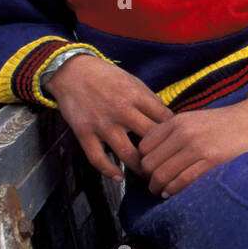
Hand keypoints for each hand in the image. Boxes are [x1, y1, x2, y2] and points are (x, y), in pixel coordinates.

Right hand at [44, 54, 172, 181]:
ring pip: (127, 154)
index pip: (164, 119)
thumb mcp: (132, 81)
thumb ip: (149, 100)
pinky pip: (98, 159)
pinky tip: (119, 177)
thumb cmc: (105, 76)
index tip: (176, 141)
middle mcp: (121, 111)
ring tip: (147, 174)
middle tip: (167, 163)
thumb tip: (167, 118)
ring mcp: (102, 124)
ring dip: (140, 168)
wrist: (71, 71)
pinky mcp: (84, 133)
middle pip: (150, 138)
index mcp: (135, 96)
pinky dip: (109, 171)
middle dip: (161, 153)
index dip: (174, 132)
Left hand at [138, 99, 247, 197]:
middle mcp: (184, 133)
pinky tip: (172, 192)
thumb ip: (170, 132)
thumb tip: (148, 154)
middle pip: (150, 163)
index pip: (144, 146)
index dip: (142, 161)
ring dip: (158, 188)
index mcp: (177, 122)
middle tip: (153, 184)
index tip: (148, 170)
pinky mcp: (212, 162)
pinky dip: (173, 190)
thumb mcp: (192, 119)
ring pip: (163, 175)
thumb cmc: (221, 123)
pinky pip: (182, 181)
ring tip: (161, 191)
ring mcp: (198, 148)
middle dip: (148, 178)